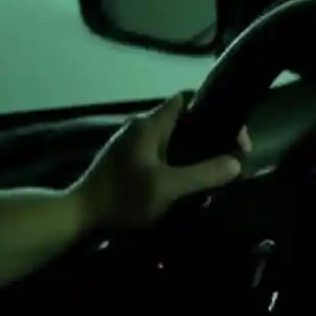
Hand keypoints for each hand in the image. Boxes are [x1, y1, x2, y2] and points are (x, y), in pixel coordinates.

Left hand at [72, 92, 250, 230]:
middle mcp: (140, 128)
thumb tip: (237, 163)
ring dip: (193, 151)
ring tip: (212, 170)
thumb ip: (204, 173)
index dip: (213, 108)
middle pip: (183, 120)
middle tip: (228, 156)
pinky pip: (160, 153)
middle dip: (208, 134)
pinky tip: (185, 182)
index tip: (233, 134)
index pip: (186, 99)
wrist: (78, 216)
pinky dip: (177, 162)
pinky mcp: (125, 162)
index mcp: (150, 125)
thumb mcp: (168, 187)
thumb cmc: (122, 196)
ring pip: (172, 138)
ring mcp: (131, 145)